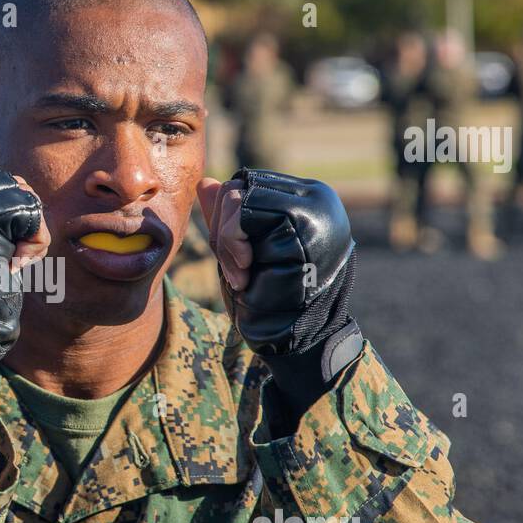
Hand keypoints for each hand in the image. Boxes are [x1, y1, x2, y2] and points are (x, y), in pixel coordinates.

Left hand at [198, 169, 362, 425]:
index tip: (235, 258)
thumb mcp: (240, 251)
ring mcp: (315, 209)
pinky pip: (244, 213)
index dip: (228, 219)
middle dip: (224, 229)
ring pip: (240, 197)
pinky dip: (232, 245)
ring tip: (242, 272)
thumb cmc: (267, 299)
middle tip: (236, 269)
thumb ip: (227, 217)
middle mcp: (317, 197)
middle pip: (242, 185)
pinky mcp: (305, 225)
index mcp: (307, 200)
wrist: (293, 341)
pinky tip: (247, 274)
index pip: (249, 184)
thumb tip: (205, 182)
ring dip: (227, 240)